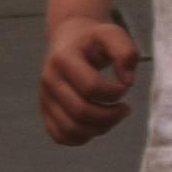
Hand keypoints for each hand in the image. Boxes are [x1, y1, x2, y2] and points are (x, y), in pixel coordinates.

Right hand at [40, 15, 139, 144]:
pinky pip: (60, 136)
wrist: (69, 40)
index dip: (114, 92)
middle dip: (110, 115)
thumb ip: (125, 51)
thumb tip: (127, 80)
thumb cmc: (94, 40)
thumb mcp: (112, 34)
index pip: (91, 87)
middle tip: (125, 109)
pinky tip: (98, 125)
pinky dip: (82, 137)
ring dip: (99, 129)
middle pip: (81, 112)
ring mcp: (44, 98)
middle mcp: (49, 79)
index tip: (125, 86)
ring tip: (114, 117)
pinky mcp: (45, 111)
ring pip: (71, 129)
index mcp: (63, 58)